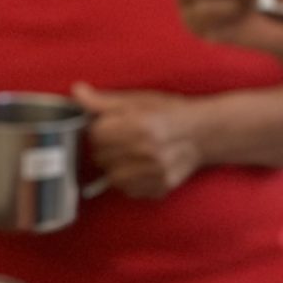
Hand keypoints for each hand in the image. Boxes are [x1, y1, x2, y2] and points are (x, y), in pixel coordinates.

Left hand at [72, 83, 203, 199]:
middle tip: (123, 140)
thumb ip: (105, 101)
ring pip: (113, 178)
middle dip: (107, 149)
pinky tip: (142, 168)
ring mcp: (155, 172)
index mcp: (139, 125)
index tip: (111, 127)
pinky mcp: (161, 187)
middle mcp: (147, 151)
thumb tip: (77, 91)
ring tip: (131, 156)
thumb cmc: (171, 112)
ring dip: (116, 168)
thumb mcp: (140, 100)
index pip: (97, 135)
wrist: (205, 133)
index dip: (101, 129)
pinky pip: (130, 191)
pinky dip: (131, 182)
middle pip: (101, 158)